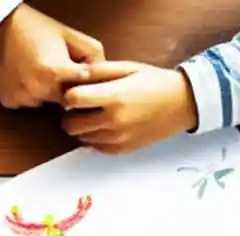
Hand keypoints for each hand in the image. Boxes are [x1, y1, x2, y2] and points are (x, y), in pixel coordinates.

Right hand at [0, 4, 103, 107]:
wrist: (3, 29)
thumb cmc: (39, 29)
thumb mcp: (73, 36)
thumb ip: (94, 56)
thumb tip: (103, 77)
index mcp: (56, 71)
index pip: (82, 90)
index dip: (82, 82)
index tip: (80, 75)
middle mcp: (38, 88)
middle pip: (64, 100)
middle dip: (65, 88)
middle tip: (58, 70)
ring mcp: (22, 97)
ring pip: (45, 104)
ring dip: (46, 93)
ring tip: (40, 72)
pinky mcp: (9, 101)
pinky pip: (27, 104)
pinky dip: (29, 94)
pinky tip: (26, 77)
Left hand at [62, 61, 198, 153]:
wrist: (184, 103)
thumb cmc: (156, 82)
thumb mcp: (129, 68)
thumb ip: (100, 70)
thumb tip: (77, 73)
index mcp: (114, 97)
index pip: (72, 99)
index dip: (70, 95)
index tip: (77, 92)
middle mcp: (113, 120)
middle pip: (70, 124)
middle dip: (71, 114)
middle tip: (82, 106)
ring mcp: (117, 138)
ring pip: (80, 137)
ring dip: (82, 127)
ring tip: (96, 115)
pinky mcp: (121, 149)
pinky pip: (94, 147)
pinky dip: (94, 137)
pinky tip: (105, 126)